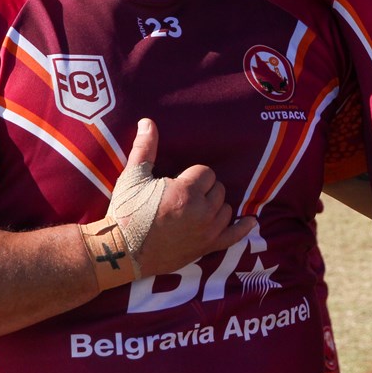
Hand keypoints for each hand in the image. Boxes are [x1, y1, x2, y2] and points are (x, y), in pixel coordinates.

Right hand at [118, 119, 256, 277]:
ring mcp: (206, 232)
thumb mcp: (133, 177)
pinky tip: (251, 221)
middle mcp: (202, 212)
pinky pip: (233, 237)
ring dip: (214, 206)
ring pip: (225, 209)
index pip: (206, 172)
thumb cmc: (125, 212)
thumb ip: (145, 148)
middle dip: (203, 189)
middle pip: (218, 189)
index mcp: (187, 191)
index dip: (191, 176)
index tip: (176, 183)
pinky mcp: (206, 248)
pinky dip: (243, 228)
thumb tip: (147, 121)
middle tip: (183, 195)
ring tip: (196, 207)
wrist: (121, 251)